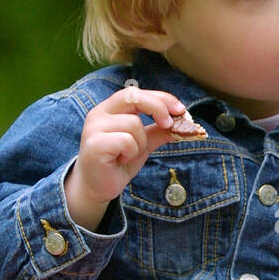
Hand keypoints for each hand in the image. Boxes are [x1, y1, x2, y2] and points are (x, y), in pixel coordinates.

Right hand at [65, 87, 186, 227]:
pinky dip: (131, 152)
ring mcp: (94, 127)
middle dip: (157, 107)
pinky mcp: (95, 144)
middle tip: (169, 124)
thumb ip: (159, 131)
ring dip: (141, 143)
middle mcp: (99, 113)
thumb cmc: (119, 162)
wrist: (97, 187)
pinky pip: (126, 140)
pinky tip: (121, 160)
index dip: (161, 98)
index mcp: (110, 109)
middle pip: (133, 95)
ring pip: (134, 124)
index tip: (180, 110)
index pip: (137, 92)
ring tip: (129, 155)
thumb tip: (184, 123)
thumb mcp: (144, 143)